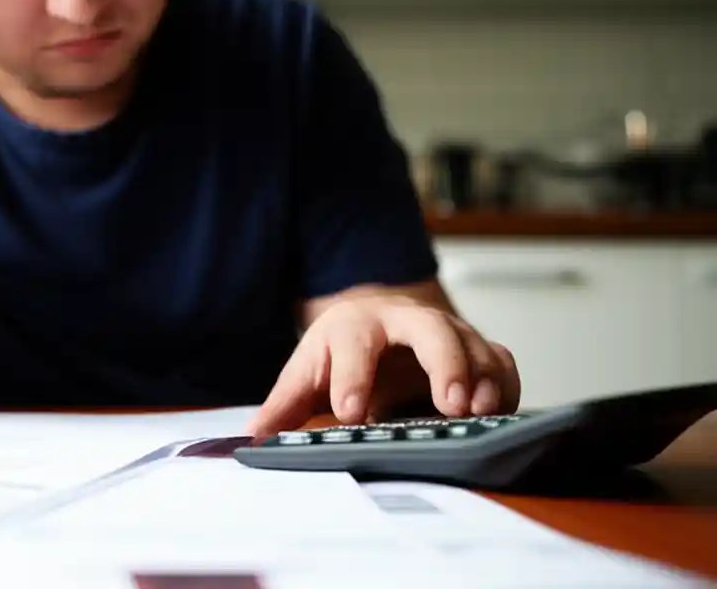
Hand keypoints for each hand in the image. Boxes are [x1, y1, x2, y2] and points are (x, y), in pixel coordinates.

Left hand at [247, 296, 520, 436]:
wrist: (374, 318)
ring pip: (474, 343)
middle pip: (430, 330)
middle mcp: (405, 321)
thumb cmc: (340, 350)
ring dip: (482, 377)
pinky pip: (501, 361)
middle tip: (449, 406)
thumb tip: (252, 438)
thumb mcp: (307, 372)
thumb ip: (284, 406)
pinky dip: (505, 385)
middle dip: (444, 364)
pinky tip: (498, 413)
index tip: (352, 414)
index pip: (354, 347)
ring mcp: (446, 331)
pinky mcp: (475, 348)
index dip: (352, 379)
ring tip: (479, 413)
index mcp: (355, 325)